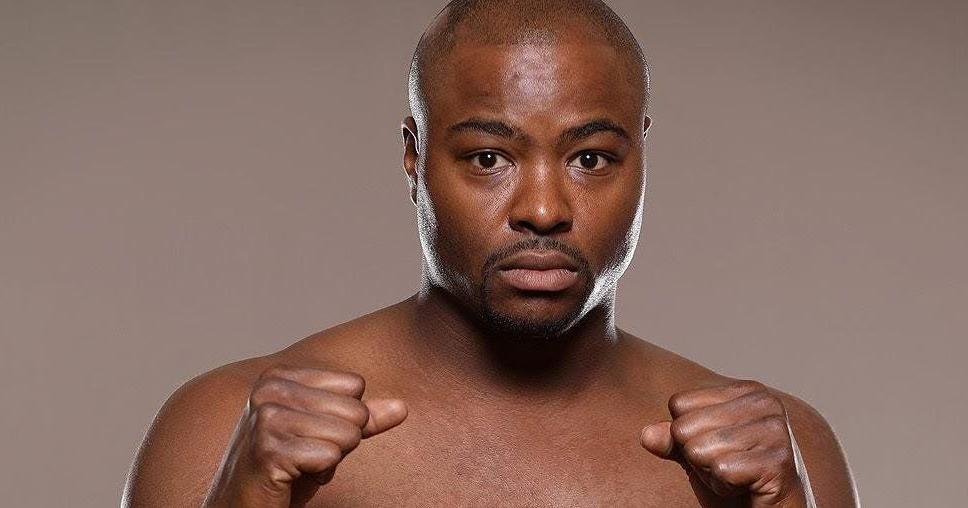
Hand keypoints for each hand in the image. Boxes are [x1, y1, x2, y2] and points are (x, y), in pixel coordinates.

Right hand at [202, 365, 407, 507]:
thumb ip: (363, 418)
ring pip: (346, 435)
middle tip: (306, 454)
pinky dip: (319, 474)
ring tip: (299, 465)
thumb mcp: (327, 435)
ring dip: (329, 459)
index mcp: (280, 375)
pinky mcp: (268, 451)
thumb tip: (402, 407)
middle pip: (355, 410)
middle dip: (340, 441)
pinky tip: (292, 478)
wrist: (243, 503)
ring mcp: (266, 419)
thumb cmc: (287, 466)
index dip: (344, 418)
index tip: (311, 434)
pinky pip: (329, 458)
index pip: (355, 385)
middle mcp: (270, 390)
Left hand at [640, 380, 808, 507]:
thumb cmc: (734, 477)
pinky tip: (744, 487)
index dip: (687, 435)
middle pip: (685, 428)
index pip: (679, 404)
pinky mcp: (777, 462)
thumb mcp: (696, 453)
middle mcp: (765, 403)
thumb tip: (646, 435)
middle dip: (697, 456)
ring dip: (711, 473)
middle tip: (727, 466)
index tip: (716, 448)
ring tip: (736, 476)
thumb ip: (671, 439)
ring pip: (699, 450)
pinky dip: (724, 487)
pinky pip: (721, 471)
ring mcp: (775, 431)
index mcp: (746, 391)